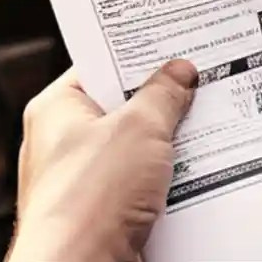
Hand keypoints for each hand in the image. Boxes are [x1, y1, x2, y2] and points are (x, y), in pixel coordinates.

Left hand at [6, 60, 197, 261]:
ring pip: (138, 150)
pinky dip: (168, 182)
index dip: (139, 56)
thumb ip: (163, 94)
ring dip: (170, 147)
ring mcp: (86, 181)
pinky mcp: (105, 214)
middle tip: (199, 89)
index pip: (101, 67)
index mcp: (58, 110)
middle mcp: (66, 143)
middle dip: (164, 104)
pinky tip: (195, 176)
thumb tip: (178, 73)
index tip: (176, 47)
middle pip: (124, 108)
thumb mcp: (139, 128)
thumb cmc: (87, 202)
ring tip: (203, 133)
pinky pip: (144, 186)